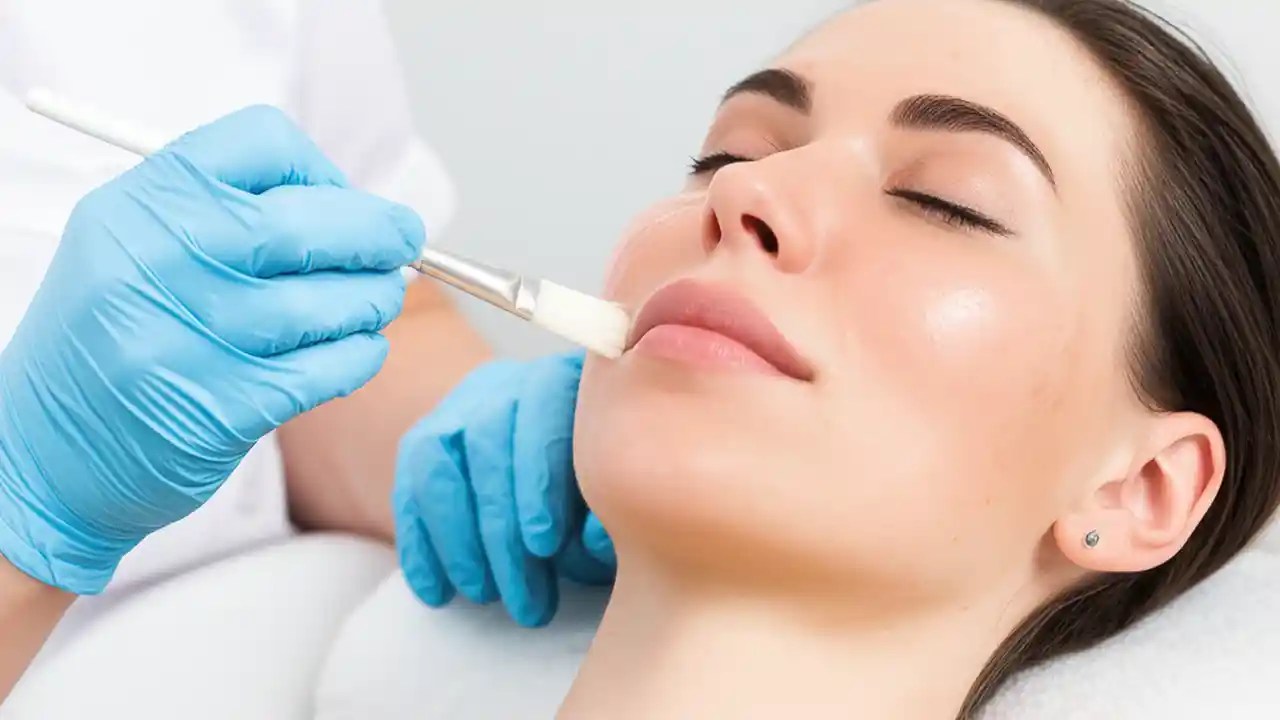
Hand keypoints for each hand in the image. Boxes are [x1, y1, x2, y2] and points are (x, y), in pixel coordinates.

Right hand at [0, 106, 424, 593]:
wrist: (41, 457)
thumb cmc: (112, 340)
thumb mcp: (135, 246)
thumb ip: (227, 213)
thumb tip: (357, 209)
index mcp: (140, 202)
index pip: (264, 144)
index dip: (323, 170)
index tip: (342, 200)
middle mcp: (160, 259)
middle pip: (311, 222)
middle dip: (377, 234)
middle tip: (404, 246)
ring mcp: (190, 335)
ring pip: (328, 301)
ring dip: (373, 300)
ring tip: (378, 303)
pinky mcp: (221, 406)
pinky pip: (326, 369)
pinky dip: (360, 357)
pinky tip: (361, 350)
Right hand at [393, 351, 614, 626]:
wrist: (563, 476)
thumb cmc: (610, 491)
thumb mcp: (623, 498)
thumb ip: (615, 512)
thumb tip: (592, 538)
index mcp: (568, 379)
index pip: (543, 409)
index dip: (539, 477)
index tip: (545, 543)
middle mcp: (508, 384)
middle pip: (488, 440)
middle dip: (500, 529)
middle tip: (525, 600)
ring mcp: (459, 410)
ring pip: (437, 461)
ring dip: (457, 539)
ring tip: (484, 596)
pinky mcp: (423, 443)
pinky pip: (407, 488)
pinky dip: (419, 545)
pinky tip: (436, 593)